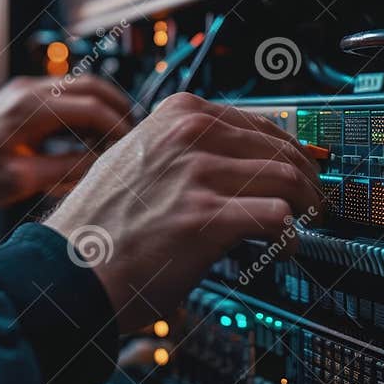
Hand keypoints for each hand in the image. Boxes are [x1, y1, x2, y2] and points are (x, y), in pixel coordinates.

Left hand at [0, 76, 131, 206]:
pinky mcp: (27, 95)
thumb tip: (103, 163)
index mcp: (29, 109)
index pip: (91, 108)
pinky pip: (69, 94)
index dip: (119, 128)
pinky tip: (91, 138)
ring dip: (105, 109)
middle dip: (120, 110)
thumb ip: (64, 170)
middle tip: (135, 138)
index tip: (132, 148)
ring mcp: (28, 89)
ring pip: (84, 86)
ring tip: (117, 140)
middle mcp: (31, 90)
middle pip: (94, 86)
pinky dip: (88, 110)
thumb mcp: (20, 181)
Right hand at [44, 93, 321, 331]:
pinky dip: (291, 234)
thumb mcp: (137, 159)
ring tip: (306, 224)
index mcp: (176, 115)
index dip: (288, 148)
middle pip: (279, 147)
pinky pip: (277, 217)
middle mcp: (189, 135)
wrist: (67, 268)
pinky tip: (285, 247)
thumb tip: (238, 162)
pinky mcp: (205, 217)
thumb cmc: (98, 226)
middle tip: (315, 200)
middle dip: (307, 176)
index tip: (301, 167)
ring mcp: (197, 173)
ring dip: (307, 204)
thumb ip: (183, 150)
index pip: (257, 121)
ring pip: (286, 177)